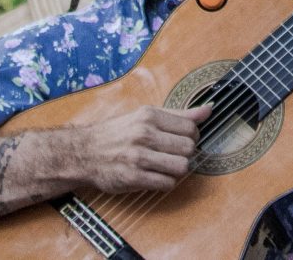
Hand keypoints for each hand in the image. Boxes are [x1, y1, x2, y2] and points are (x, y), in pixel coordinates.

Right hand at [68, 103, 208, 194]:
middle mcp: (144, 134)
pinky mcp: (132, 177)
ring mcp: (138, 157)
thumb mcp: (145, 116)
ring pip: (181, 167)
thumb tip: (208, 109)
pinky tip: (156, 176)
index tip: (180, 140)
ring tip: (166, 167)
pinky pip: (166, 184)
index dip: (191, 137)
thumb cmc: (118, 133)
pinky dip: (166, 183)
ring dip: (177, 170)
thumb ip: (178, 115)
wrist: (83, 152)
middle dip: (185, 154)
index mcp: (149, 116)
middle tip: (173, 155)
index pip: (191, 128)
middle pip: (189, 148)